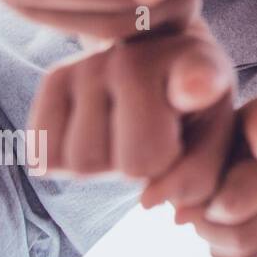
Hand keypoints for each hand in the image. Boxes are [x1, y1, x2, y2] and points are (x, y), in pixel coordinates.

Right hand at [29, 19, 233, 180]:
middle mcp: (141, 57)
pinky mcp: (54, 78)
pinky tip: (94, 133)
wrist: (152, 55)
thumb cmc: (190, 107)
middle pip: (134, 163)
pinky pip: (45, 157)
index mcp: (199, 66)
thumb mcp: (211, 138)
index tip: (194, 89)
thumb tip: (148, 201)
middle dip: (145, 168)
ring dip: (104, 166)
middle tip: (153, 139)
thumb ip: (197, 176)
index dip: (195, 85)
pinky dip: (66, 163)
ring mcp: (92, 63)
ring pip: (83, 165)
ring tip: (122, 132)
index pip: (197, 77)